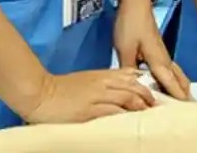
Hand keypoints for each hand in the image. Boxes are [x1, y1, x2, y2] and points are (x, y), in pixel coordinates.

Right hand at [19, 68, 155, 123]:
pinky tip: (131, 121)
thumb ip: (102, 83)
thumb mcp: (85, 81)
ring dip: (141, 107)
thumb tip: (119, 91)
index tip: (154, 94)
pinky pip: (111, 111)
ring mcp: (96, 96)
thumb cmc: (59, 88)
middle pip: (134, 87)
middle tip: (157, 107)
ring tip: (149, 115)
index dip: (145, 85)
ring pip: (127, 98)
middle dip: (148, 97)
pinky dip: (124, 116)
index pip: (131, 77)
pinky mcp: (88, 110)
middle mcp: (103, 84)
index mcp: (102, 75)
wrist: (38, 92)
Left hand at [113, 0, 190, 100]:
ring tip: (185, 98)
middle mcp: (164, 57)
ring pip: (176, 73)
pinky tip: (172, 83)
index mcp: (157, 58)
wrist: (135, 4)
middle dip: (184, 92)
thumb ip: (130, 68)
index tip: (185, 106)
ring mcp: (163, 53)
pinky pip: (171, 69)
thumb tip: (133, 86)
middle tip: (190, 106)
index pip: (168, 80)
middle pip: (177, 78)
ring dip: (181, 86)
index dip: (175, 94)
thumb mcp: (125, 49)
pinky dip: (174, 78)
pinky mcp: (159, 50)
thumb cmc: (130, 25)